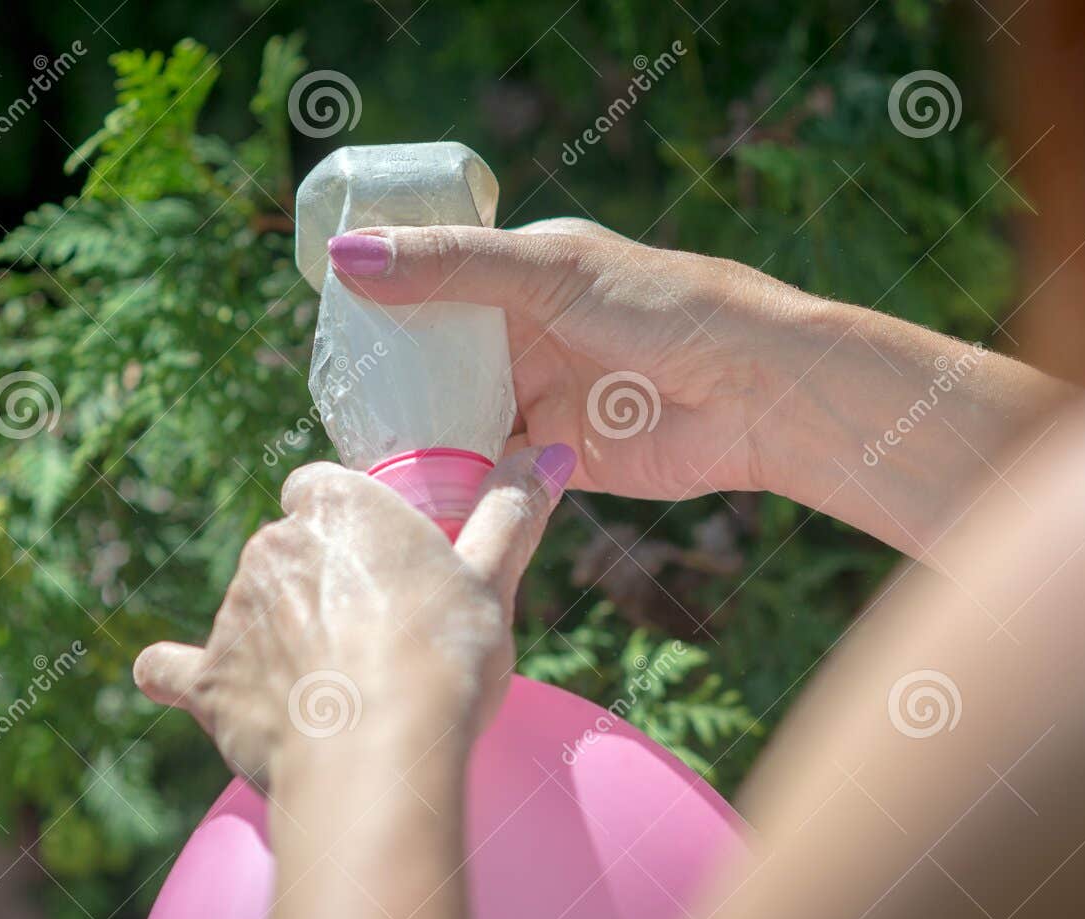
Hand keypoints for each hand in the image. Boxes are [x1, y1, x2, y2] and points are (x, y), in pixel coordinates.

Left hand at [131, 447, 569, 796]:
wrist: (377, 754)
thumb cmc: (445, 657)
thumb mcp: (493, 582)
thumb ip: (512, 514)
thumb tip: (551, 454)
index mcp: (336, 505)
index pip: (324, 489)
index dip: (352, 526)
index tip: (384, 566)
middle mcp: (271, 543)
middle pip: (288, 549)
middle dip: (320, 583)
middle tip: (376, 636)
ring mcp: (234, 612)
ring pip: (251, 608)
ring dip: (280, 634)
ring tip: (337, 690)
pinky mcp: (210, 680)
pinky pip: (177, 669)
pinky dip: (181, 675)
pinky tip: (172, 682)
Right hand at [325, 219, 817, 499]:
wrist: (756, 395)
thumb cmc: (666, 309)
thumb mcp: (550, 274)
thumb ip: (451, 269)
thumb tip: (347, 257)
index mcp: (523, 274)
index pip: (433, 282)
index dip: (383, 305)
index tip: (327, 333)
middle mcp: (527, 335)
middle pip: (439, 360)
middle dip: (393, 384)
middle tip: (332, 409)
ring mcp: (542, 398)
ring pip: (460, 419)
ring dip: (422, 438)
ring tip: (361, 457)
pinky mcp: (558, 459)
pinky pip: (493, 472)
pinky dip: (461, 483)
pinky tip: (417, 495)